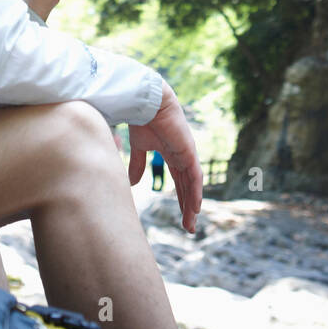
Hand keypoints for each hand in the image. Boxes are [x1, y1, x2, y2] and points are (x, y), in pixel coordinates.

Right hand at [128, 82, 202, 234]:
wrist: (145, 101)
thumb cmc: (141, 119)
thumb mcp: (138, 147)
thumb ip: (137, 165)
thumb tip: (132, 184)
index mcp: (172, 154)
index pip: (180, 181)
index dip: (182, 199)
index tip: (182, 217)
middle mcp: (182, 156)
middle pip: (188, 187)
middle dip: (188, 207)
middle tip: (188, 227)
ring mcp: (187, 154)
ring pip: (193, 185)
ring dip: (192, 205)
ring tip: (190, 223)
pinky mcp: (188, 151)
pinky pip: (194, 176)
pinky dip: (195, 193)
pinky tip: (195, 208)